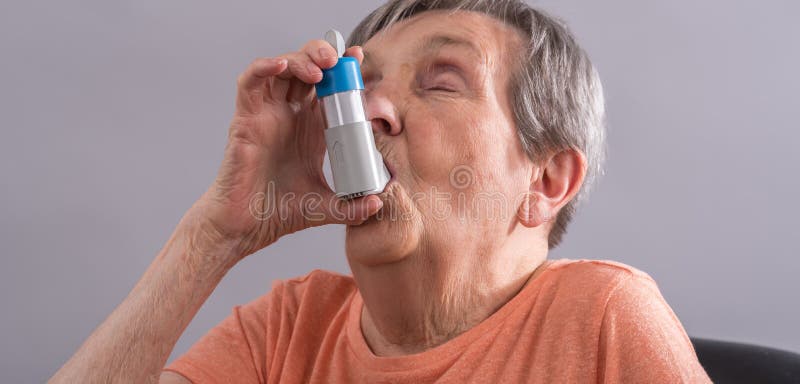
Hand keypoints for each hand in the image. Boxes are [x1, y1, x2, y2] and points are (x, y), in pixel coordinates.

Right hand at [187, 40, 381, 262]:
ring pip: (280, 69)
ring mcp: (266, 115)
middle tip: (339, 59)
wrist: (246, 227)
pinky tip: (282, 66)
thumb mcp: (325, 207)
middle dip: (322, 55)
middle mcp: (289, 116)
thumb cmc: (278, 213)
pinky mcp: (245, 120)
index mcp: (310, 129)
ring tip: (320, 67)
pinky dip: (264, 67)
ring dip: (300, 58)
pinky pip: (249, 83)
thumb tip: (380, 204)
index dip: (342, 69)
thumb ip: (352, 207)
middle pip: (305, 69)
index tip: (358, 57)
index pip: (328, 88)